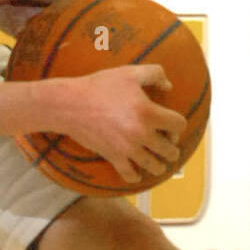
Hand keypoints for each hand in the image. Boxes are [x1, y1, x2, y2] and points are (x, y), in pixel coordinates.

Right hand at [44, 64, 185, 185]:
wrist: (71, 104)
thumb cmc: (100, 87)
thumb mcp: (130, 72)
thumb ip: (155, 74)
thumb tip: (169, 87)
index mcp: (148, 112)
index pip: (179, 125)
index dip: (178, 126)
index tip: (170, 127)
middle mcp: (141, 133)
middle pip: (170, 150)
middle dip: (171, 149)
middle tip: (167, 146)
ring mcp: (127, 148)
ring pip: (154, 166)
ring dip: (159, 165)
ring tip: (156, 161)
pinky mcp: (113, 156)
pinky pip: (130, 175)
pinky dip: (136, 176)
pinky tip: (136, 172)